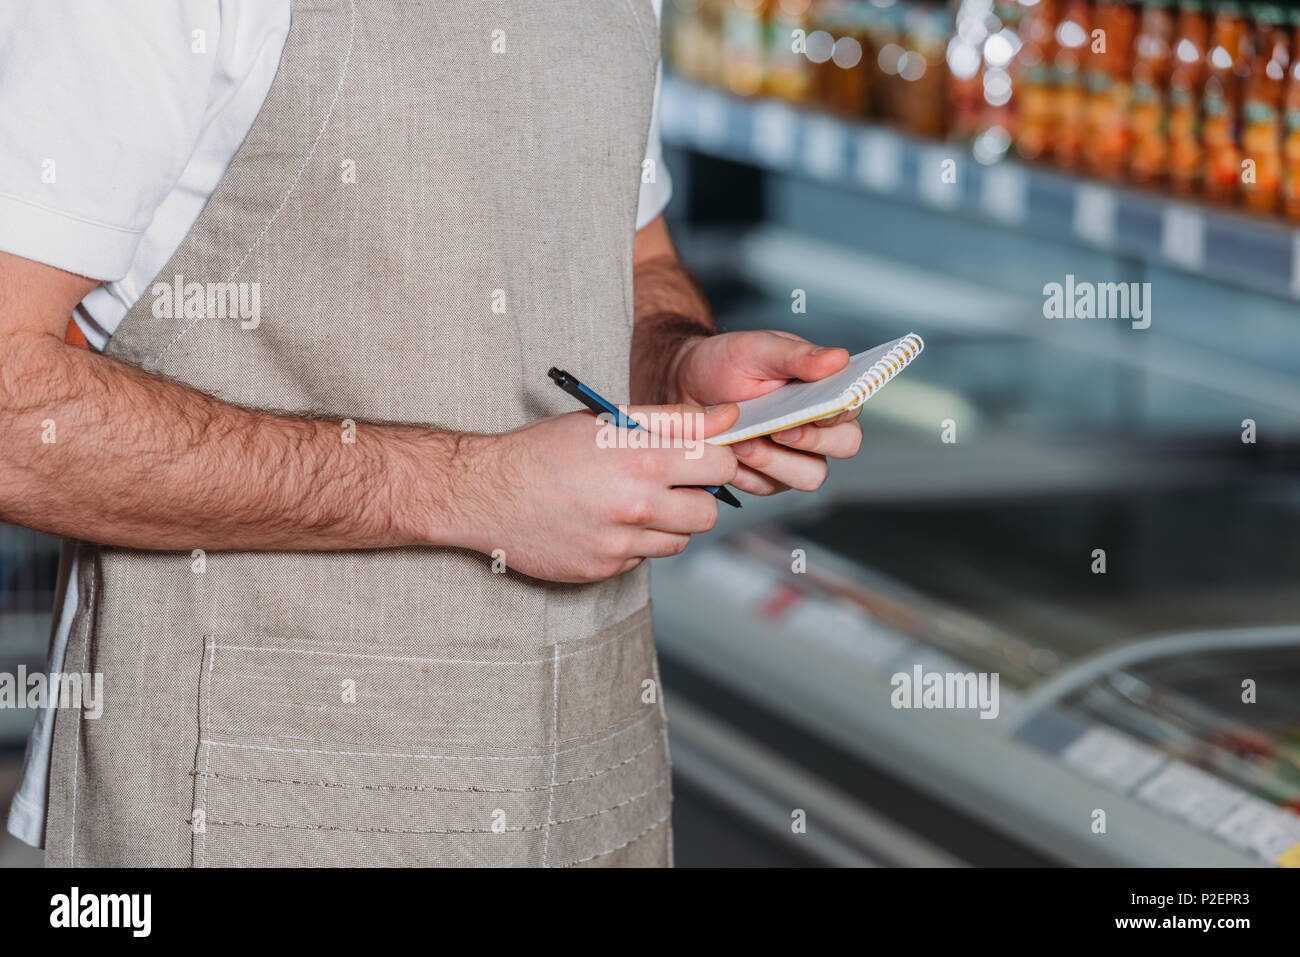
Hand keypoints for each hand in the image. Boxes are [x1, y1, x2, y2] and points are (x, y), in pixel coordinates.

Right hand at [456, 403, 740, 582]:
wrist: (485, 493)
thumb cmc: (544, 450)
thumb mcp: (607, 420)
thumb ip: (674, 420)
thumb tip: (726, 417)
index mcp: (641, 460)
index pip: (721, 466)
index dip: (715, 460)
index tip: (700, 459)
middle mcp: (636, 506)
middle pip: (708, 512)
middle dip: (695, 496)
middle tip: (668, 483)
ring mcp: (621, 544)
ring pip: (679, 540)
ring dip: (666, 523)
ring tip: (630, 502)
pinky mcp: (604, 570)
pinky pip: (643, 559)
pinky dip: (633, 544)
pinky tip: (604, 523)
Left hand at [672, 330, 862, 495]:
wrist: (687, 384)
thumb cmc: (728, 363)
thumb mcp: (759, 348)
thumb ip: (798, 356)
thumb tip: (838, 358)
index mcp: (825, 389)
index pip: (851, 407)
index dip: (836, 414)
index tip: (812, 412)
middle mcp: (819, 425)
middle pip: (844, 446)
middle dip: (810, 442)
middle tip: (776, 430)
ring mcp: (797, 455)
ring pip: (810, 476)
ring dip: (776, 462)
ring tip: (742, 442)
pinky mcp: (771, 477)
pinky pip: (770, 488)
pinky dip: (748, 473)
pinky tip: (731, 452)